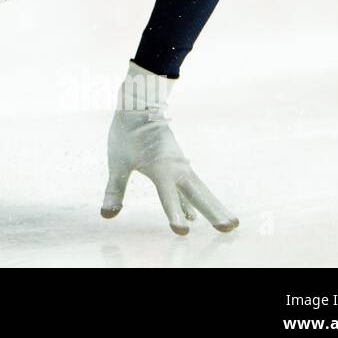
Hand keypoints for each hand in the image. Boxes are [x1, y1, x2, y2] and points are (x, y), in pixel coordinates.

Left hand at [100, 61, 238, 234]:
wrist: (140, 105)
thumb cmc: (126, 132)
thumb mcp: (117, 162)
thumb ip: (114, 190)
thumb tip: (106, 215)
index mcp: (161, 168)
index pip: (169, 196)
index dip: (174, 214)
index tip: (183, 231)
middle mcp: (176, 169)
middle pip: (198, 195)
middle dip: (214, 212)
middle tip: (230, 228)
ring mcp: (180, 166)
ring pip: (200, 191)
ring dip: (214, 207)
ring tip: (231, 225)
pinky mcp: (177, 165)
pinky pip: (189, 187)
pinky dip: (195, 200)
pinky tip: (194, 215)